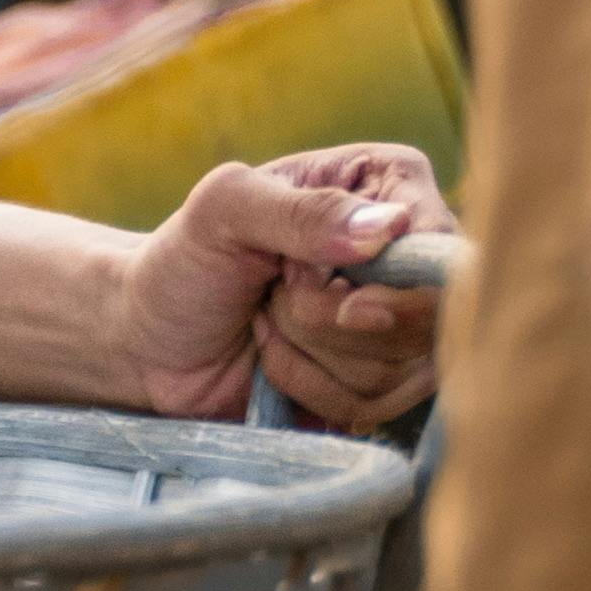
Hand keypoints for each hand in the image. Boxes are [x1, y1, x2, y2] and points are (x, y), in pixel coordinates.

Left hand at [117, 144, 451, 432]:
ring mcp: (401, 320)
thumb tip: (388, 229)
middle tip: (272, 296)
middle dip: (328, 320)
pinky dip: (309, 391)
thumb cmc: (184, 260)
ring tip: (266, 322)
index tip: (328, 295)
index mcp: (388, 183)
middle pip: (425, 317)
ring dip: (310, 354)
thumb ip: (300, 210)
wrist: (148, 338)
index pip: (442, 248)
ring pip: (399, 367)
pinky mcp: (382, 381)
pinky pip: (376, 407)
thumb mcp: (224, 211)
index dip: (392, 288)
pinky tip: (272, 360)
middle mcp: (409, 249)